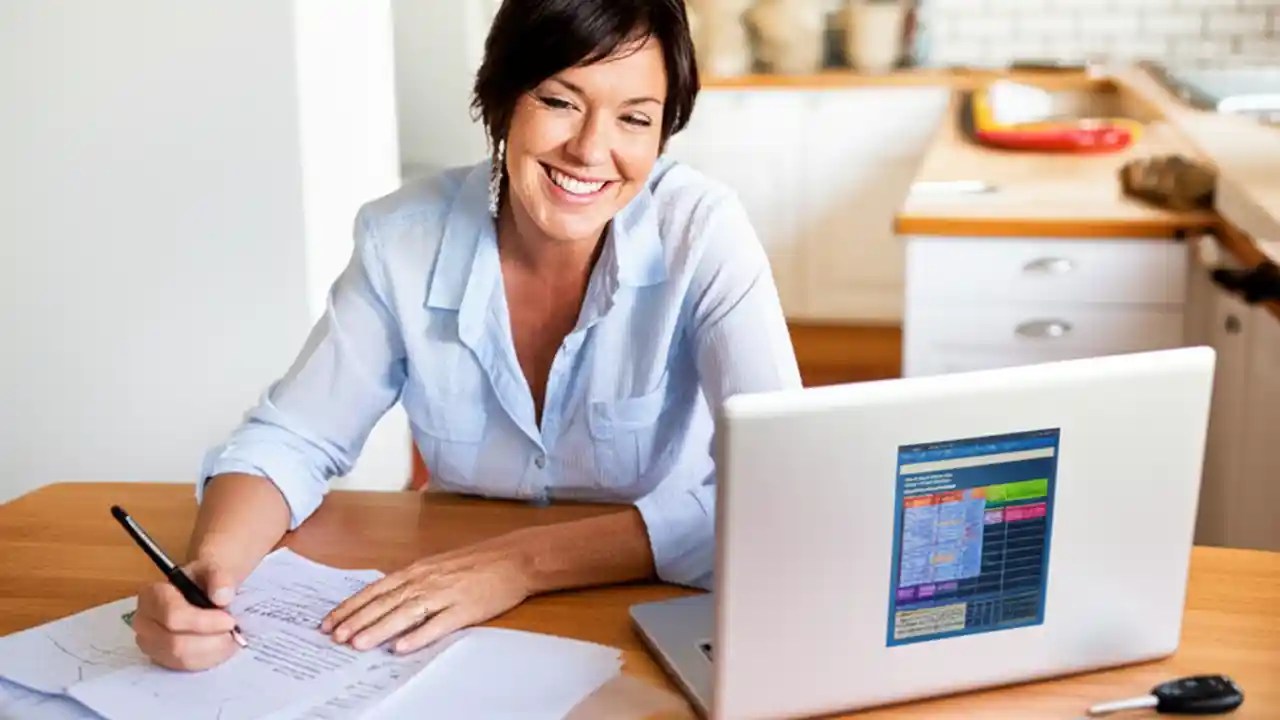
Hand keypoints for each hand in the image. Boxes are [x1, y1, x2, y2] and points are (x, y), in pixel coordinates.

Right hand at [133, 558, 240, 670]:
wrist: (202, 591)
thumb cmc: (204, 580)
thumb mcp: (214, 570)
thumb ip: (220, 578)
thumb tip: (222, 597)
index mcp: (152, 595)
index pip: (173, 616)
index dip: (204, 622)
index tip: (230, 620)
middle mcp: (144, 622)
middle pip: (175, 643)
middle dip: (211, 640)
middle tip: (234, 632)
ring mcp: (150, 644)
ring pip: (181, 659)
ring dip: (212, 651)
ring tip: (230, 638)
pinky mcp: (161, 659)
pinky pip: (185, 667)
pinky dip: (208, 659)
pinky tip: (221, 646)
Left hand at [320, 533, 532, 654]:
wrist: (515, 558)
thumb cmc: (479, 561)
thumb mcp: (440, 566)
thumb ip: (414, 581)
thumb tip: (386, 599)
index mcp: (418, 569)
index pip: (376, 589)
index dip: (351, 606)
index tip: (330, 620)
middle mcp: (427, 580)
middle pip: (385, 602)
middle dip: (357, 619)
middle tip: (334, 636)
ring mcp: (445, 594)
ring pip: (405, 613)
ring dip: (379, 629)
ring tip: (357, 643)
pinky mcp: (465, 609)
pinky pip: (437, 625)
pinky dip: (418, 636)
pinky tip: (401, 647)